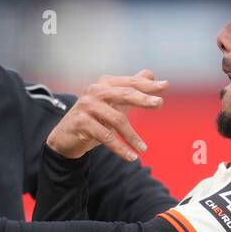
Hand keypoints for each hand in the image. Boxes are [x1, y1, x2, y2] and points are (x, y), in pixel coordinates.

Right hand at [46, 70, 167, 161]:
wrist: (65, 137)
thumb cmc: (93, 119)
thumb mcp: (113, 104)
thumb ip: (130, 89)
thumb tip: (150, 73)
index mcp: (105, 84)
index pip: (130, 83)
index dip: (147, 85)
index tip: (165, 86)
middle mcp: (95, 91)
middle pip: (124, 94)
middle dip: (143, 99)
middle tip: (159, 104)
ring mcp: (87, 106)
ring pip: (116, 119)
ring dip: (132, 136)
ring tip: (143, 149)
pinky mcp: (81, 123)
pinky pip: (105, 136)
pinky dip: (120, 148)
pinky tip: (131, 157)